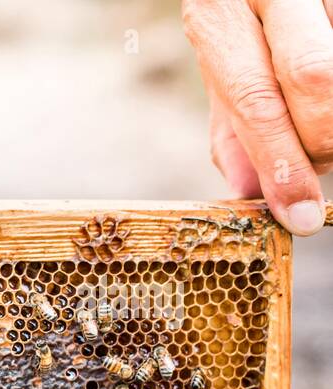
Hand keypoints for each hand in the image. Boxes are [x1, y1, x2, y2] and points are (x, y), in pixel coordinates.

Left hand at [183, 0, 330, 234]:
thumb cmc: (242, 17)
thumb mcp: (221, 65)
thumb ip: (234, 126)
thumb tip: (247, 193)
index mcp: (219, 14)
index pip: (255, 99)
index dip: (283, 163)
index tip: (302, 215)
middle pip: (315, 78)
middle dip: (323, 142)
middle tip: (319, 164)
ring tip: (323, 131)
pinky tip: (330, 104)